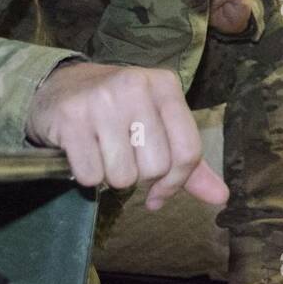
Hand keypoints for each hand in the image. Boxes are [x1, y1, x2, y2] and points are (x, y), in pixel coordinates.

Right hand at [25, 61, 229, 210]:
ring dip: (111, 176)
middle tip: (124, 157)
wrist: (61, 87)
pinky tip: (83, 152)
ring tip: (103, 152)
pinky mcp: (71, 117)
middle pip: (156, 167)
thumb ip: (189, 162)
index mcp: (165, 86)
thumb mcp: (159, 124)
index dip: (175, 182)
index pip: (188, 151)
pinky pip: (91, 175)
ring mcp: (102, 100)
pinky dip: (87, 175)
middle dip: (139, 175)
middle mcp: (136, 86)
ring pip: (122, 176)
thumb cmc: (119, 111)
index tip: (158, 193)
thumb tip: (221, 197)